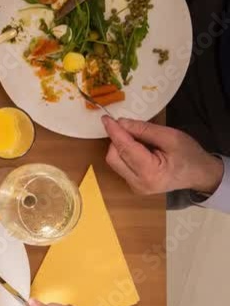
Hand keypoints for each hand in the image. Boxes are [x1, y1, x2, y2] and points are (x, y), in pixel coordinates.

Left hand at [102, 116, 223, 194]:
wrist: (200, 174)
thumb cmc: (189, 155)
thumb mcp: (171, 137)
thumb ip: (144, 130)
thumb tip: (121, 122)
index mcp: (151, 173)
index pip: (125, 149)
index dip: (114, 132)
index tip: (106, 118)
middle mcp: (138, 184)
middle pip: (114, 157)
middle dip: (117, 139)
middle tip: (130, 128)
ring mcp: (134, 187)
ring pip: (114, 161)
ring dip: (120, 146)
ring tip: (139, 140)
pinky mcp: (133, 185)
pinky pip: (120, 165)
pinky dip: (124, 153)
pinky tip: (138, 148)